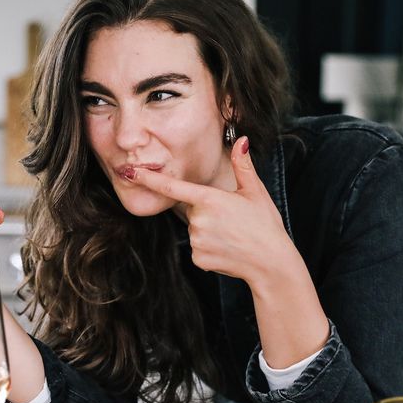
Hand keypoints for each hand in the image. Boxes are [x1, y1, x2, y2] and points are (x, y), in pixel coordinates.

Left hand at [126, 137, 294, 283]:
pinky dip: (209, 248)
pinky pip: (197, 249)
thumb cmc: (265, 225)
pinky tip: (227, 249)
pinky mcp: (198, 259)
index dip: (148, 179)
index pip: (172, 186)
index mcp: (210, 199)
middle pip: (191, 210)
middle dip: (206, 212)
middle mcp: (199, 220)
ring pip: (194, 230)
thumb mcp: (255, 191)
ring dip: (209, 231)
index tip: (130, 172)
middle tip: (232, 220)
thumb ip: (243, 165)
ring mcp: (197, 241)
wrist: (271, 263)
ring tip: (232, 235)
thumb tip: (242, 140)